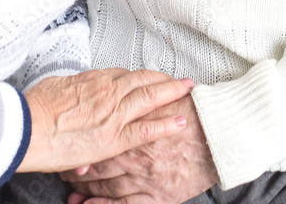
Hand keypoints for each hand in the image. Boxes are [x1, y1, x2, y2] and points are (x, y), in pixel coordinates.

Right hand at [18, 69, 193, 174]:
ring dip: (171, 92)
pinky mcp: (112, 138)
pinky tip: (179, 121)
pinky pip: (145, 129)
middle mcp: (107, 92)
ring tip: (186, 90)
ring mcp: (112, 113)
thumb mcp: (55, 88)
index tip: (147, 77)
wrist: (26, 127)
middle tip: (179, 78)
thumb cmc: (34, 108)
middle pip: (142, 80)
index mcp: (93, 80)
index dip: (139, 76)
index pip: (123, 75)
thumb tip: (73, 95)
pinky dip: (165, 124)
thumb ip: (70, 93)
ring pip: (149, 97)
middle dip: (163, 79)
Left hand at [61, 95, 217, 203]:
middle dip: (80, 167)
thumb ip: (141, 100)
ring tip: (71, 193)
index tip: (68, 147)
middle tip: (64, 170)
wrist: (221, 135)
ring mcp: (145, 175)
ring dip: (87, 189)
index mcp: (135, 126)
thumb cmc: (196, 116)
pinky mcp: (158, 195)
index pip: (100, 137)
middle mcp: (136, 152)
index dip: (81, 144)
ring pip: (107, 184)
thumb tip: (123, 93)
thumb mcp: (161, 101)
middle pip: (99, 161)